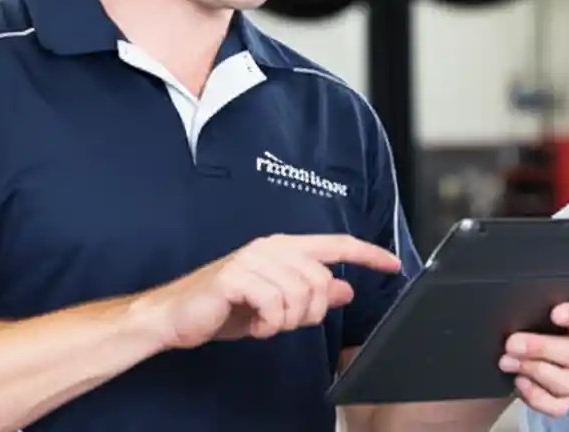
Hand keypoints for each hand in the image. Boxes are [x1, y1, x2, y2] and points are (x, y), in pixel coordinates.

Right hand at [140, 234, 401, 348]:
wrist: (175, 316)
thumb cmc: (225, 308)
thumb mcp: (277, 303)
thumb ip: (311, 294)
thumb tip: (346, 290)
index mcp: (284, 248)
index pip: (336, 245)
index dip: (368, 254)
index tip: (393, 264)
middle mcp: (271, 247)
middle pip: (321, 280)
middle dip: (308, 311)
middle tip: (282, 322)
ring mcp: (253, 259)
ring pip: (300, 294)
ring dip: (285, 321)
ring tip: (263, 323)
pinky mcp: (236, 276)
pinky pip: (275, 305)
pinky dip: (268, 324)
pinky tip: (253, 325)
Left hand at [498, 301, 568, 417]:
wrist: (526, 349)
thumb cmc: (539, 323)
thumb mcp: (542, 309)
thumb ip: (541, 306)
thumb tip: (522, 307)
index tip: (554, 313)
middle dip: (541, 348)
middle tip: (512, 343)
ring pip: (568, 382)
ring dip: (533, 371)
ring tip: (508, 361)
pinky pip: (558, 406)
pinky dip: (536, 396)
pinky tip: (520, 381)